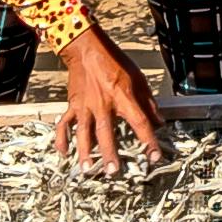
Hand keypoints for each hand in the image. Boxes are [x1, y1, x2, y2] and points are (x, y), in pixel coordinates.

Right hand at [48, 29, 160, 177]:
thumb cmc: (115, 62)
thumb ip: (149, 103)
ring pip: (83, 132)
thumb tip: (160, 123)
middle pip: (106, 131)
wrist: (87, 49)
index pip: (139, 121)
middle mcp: (103, 103)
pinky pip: (64, 123)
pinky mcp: (73, 104)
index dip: (148, 140)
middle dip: (109, 152)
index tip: (153, 157)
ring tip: (87, 168)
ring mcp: (85, 105)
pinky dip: (61, 138)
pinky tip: (64, 153)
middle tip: (113, 171)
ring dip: (85, 151)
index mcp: (123, 95)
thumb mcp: (138, 78)